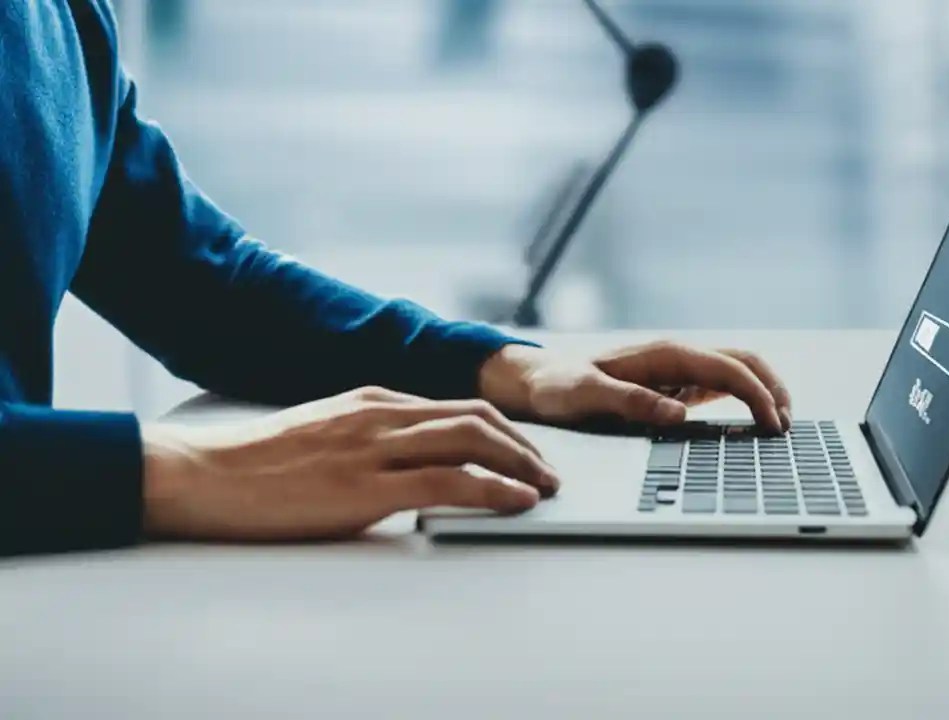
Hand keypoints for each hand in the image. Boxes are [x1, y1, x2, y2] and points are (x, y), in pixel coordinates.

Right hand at [142, 387, 559, 541]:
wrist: (201, 474)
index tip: (526, 450)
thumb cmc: (255, 465)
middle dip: (523, 444)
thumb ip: (366, 441)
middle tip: (550, 471)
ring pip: (470, 439)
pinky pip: (446, 480)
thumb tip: (404, 463)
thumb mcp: (322, 437)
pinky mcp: (365, 485)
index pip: (455, 406)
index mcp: (371, 401)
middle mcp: (380, 414)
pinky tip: (516, 499)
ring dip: (520, 463)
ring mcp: (374, 446)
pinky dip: (492, 487)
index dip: (502, 429)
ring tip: (546, 487)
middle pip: (475, 416)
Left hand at [479, 341, 791, 432]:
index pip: (726, 368)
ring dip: (764, 391)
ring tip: (781, 423)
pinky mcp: (674, 386)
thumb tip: (677, 415)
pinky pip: (720, 387)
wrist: (538, 381)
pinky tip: (754, 421)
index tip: (772, 423)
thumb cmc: (559, 386)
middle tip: (787, 425)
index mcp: (663, 354)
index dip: (756, 393)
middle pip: (742, 360)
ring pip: (736, 370)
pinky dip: (745, 399)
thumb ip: (631, 402)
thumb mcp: (586, 396)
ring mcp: (678, 370)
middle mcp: (676, 357)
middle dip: (772, 388)